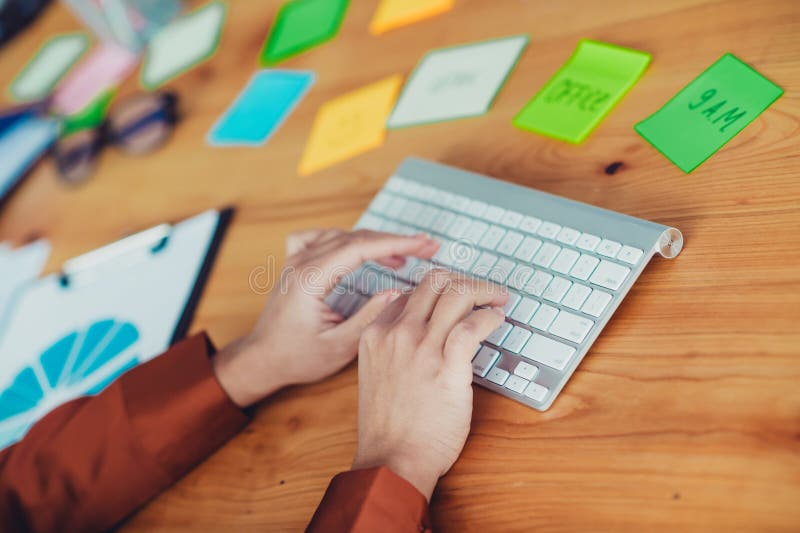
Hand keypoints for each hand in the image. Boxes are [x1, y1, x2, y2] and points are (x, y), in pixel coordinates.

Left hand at [213, 229, 439, 407]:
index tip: (425, 244)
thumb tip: (397, 292)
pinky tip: (357, 249)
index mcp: (311, 279)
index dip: (397, 243)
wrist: (262, 359)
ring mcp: (296, 260)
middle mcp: (301, 263)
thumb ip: (368, 318)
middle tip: (427, 247)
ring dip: (374, 241)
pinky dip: (345, 239)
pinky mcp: (295, 264)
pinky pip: (321, 237)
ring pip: (342, 236)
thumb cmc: (297, 358)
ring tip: (403, 257)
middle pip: (355, 238)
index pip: (361, 248)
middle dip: (394, 240)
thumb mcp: (338, 347)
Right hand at [352, 270, 507, 499]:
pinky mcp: (448, 367)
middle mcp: (397, 334)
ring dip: (483, 290)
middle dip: (463, 280)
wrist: (391, 460)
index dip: (437, 291)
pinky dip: (490, 316)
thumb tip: (418, 335)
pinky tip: (497, 319)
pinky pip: (473, 325)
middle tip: (482, 291)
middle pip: (434, 282)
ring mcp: (422, 348)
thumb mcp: (375, 376)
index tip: (455, 299)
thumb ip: (391, 350)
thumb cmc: (386, 428)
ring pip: (456, 294)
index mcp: (376, 335)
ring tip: (496, 299)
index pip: (411, 292)